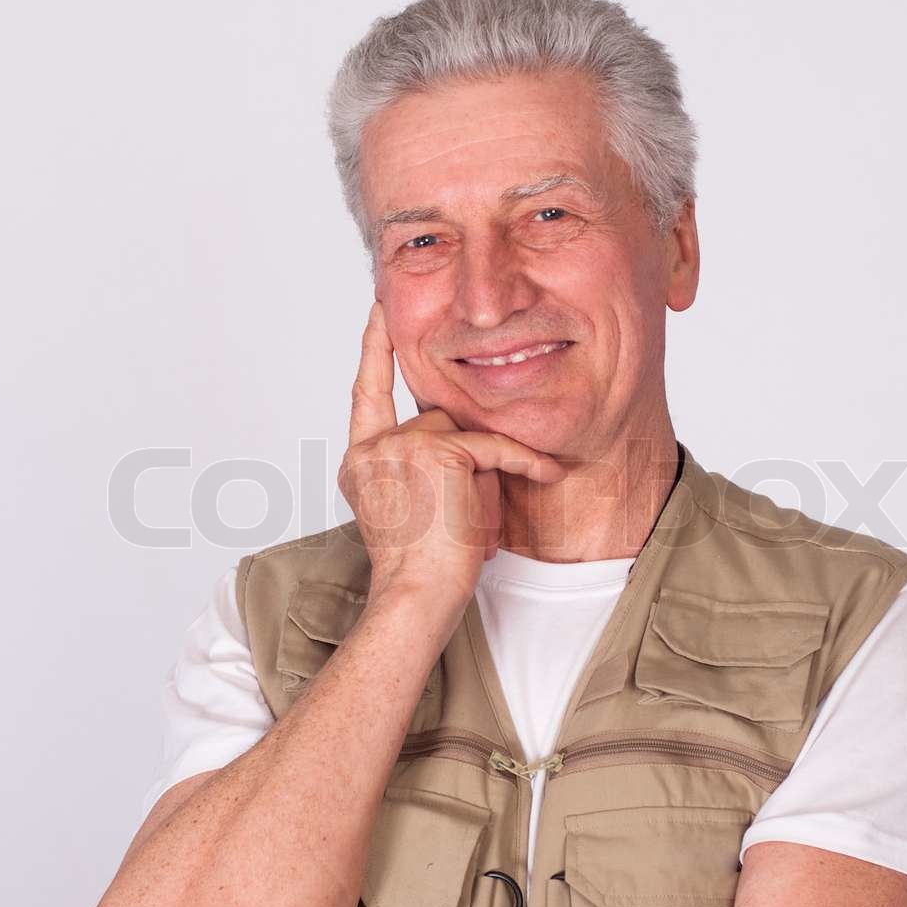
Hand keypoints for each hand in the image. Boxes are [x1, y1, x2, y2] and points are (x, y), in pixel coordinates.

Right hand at [339, 301, 566, 612]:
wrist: (416, 596)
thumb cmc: (419, 569)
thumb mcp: (410, 507)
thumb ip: (419, 465)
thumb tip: (461, 445)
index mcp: (359, 459)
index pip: (365, 392)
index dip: (373, 349)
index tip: (378, 310)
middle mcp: (372, 447)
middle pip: (438, 419)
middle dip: (467, 458)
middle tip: (466, 516)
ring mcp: (401, 445)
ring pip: (466, 433)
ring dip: (490, 471)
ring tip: (481, 523)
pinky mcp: (437, 452)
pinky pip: (493, 447)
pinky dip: (524, 462)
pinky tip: (547, 474)